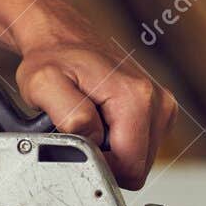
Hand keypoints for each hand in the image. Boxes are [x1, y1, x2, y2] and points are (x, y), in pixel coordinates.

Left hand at [15, 0, 176, 189]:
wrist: (62, 37)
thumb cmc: (52, 58)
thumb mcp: (44, 85)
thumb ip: (70, 116)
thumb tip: (93, 140)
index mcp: (136, 98)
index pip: (130, 168)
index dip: (99, 168)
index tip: (76, 147)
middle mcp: (158, 102)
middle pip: (137, 168)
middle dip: (106, 160)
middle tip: (80, 133)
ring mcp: (162, 107)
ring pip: (138, 160)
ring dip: (111, 151)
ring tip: (89, 123)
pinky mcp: (158, 112)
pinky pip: (138, 147)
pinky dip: (117, 142)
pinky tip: (101, 121)